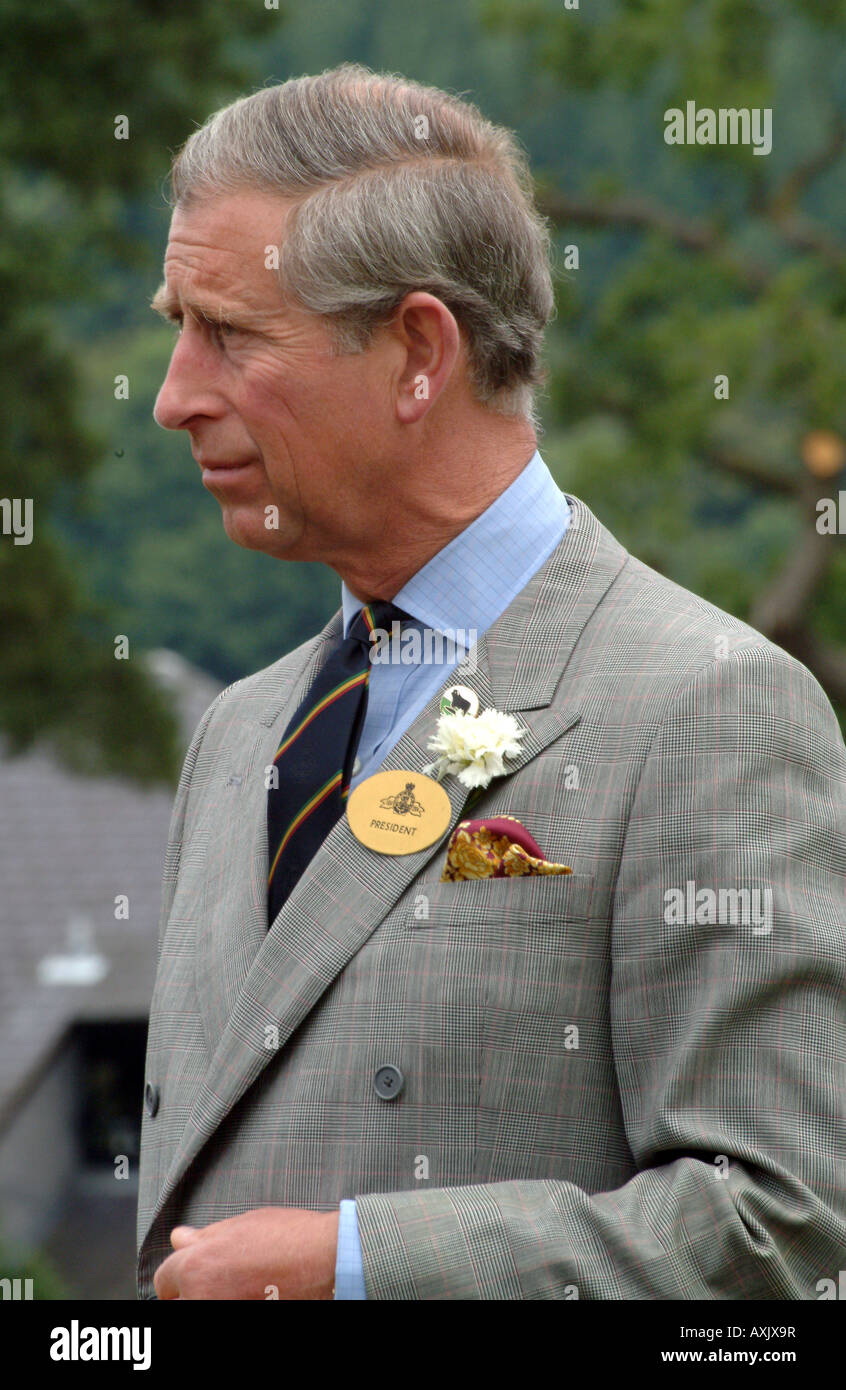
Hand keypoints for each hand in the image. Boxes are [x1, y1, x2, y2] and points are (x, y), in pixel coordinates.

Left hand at [153, 1206, 339, 1299]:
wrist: (327, 1261)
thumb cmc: (288, 1238)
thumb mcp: (241, 1226)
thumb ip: (204, 1237)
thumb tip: (178, 1239)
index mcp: (196, 1267)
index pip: (164, 1281)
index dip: (180, 1274)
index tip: (193, 1274)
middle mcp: (202, 1297)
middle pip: (179, 1302)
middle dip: (192, 1292)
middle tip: (223, 1281)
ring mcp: (221, 1313)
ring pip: (200, 1308)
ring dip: (213, 1300)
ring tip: (242, 1288)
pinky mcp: (240, 1323)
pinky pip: (224, 1314)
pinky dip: (232, 1304)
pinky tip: (252, 1295)